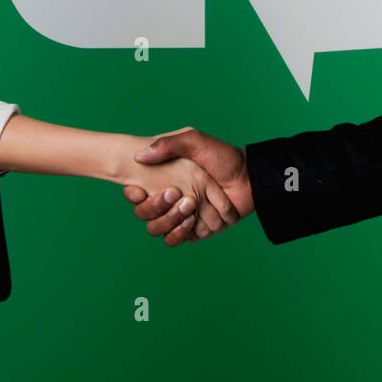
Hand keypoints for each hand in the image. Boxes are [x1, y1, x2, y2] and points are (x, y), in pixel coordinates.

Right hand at [122, 127, 252, 246]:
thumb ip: (167, 144)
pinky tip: (192, 221)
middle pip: (143, 214)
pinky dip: (182, 233)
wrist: (248, 178)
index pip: (134, 193)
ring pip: (157, 230)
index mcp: (162, 178)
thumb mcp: (195, 141)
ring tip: (189, 208)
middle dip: (156, 207)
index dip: (133, 195)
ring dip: (170, 220)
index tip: (141, 190)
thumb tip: (139, 156)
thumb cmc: (222, 157)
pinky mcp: (191, 230)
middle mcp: (167, 199)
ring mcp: (178, 216)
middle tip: (175, 193)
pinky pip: (176, 240)